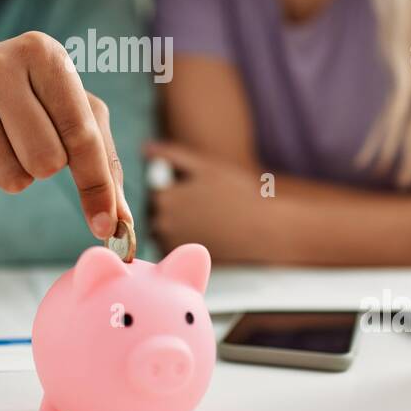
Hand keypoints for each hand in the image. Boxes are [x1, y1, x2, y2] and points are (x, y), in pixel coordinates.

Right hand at [0, 32, 129, 238]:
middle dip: (43, 169)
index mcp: (45, 54)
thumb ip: (103, 162)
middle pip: (45, 162)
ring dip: (11, 174)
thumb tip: (118, 222)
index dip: (96, 185)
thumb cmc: (29, 99)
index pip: (81, 134)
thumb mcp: (72, 110)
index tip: (106, 226)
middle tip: (27, 142)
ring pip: (9, 178)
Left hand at [146, 141, 281, 263]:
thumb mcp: (205, 168)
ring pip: (165, 233)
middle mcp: (162, 224)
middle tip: (205, 209)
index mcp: (165, 198)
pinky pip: (177, 249)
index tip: (197, 193)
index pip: (155, 194)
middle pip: (158, 215)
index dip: (175, 191)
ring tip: (209, 222)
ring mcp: (173, 246)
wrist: (264, 231)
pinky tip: (209, 237)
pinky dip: (187, 243)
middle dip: (174, 210)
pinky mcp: (185, 262)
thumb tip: (145, 148)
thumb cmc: (238, 195)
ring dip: (178, 227)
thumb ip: (172, 156)